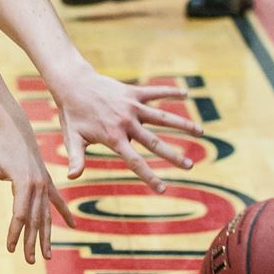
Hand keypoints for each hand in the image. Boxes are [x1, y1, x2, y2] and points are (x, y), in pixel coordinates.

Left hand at [0, 112, 75, 264]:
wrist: (16, 127)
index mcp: (23, 183)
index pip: (20, 215)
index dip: (15, 232)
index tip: (10, 248)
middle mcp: (38, 185)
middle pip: (35, 219)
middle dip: (32, 241)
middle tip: (30, 260)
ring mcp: (45, 183)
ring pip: (46, 214)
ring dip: (47, 235)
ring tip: (48, 255)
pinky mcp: (47, 180)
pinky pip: (57, 200)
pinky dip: (65, 213)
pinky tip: (73, 226)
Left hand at [52, 71, 202, 192]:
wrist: (72, 84)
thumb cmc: (72, 114)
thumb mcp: (72, 138)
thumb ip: (76, 158)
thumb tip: (72, 177)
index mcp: (113, 137)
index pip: (134, 161)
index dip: (149, 176)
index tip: (163, 189)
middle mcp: (126, 122)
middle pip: (154, 142)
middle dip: (173, 155)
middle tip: (190, 166)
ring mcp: (131, 106)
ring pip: (161, 117)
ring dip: (182, 124)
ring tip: (201, 132)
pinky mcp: (132, 92)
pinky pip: (155, 92)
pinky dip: (170, 92)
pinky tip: (186, 95)